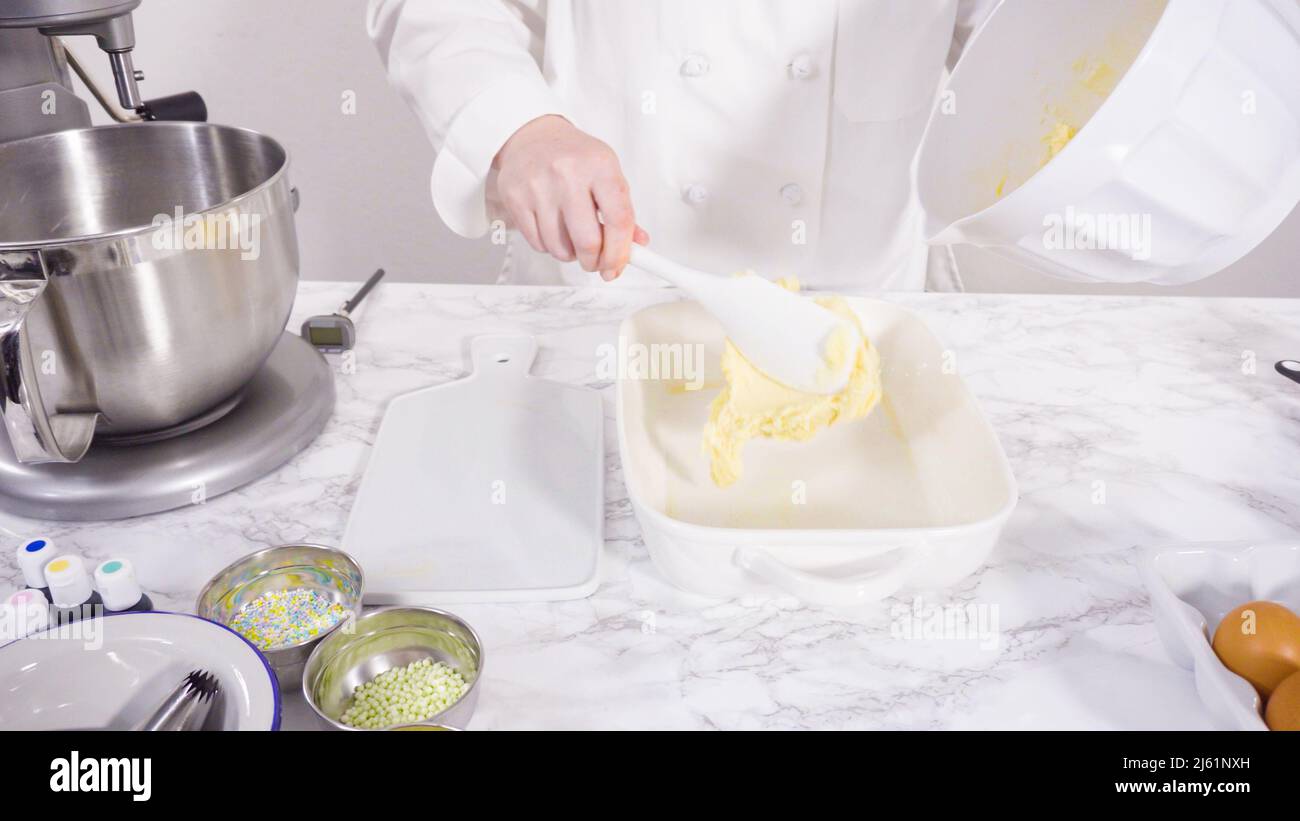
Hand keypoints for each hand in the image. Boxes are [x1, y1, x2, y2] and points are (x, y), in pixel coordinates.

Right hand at [493, 115, 648, 279]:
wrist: (533, 136)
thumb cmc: (574, 157)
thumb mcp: (606, 173)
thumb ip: (622, 211)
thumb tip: (636, 246)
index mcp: (600, 165)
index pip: (618, 220)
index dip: (619, 253)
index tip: (616, 267)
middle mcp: (568, 174)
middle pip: (587, 241)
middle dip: (594, 262)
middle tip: (595, 262)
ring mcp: (539, 186)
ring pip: (560, 249)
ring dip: (571, 254)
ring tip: (572, 237)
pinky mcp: (515, 198)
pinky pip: (538, 244)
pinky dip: (549, 246)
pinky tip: (553, 229)